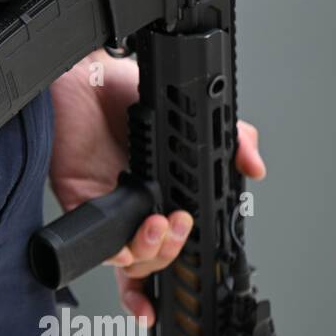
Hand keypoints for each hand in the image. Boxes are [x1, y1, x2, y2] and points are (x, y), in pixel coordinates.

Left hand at [48, 51, 265, 324]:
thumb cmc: (123, 90)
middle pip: (159, 255)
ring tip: (158, 224)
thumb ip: (231, 136)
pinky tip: (130, 236)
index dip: (193, 250)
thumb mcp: (190, 111)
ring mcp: (110, 206)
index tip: (205, 248)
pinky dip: (115, 249)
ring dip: (150, 251)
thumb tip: (255, 167)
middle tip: (180, 223)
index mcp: (166, 189)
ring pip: (131, 258)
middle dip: (173, 249)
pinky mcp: (81, 204)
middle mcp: (138, 203)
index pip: (183, 235)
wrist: (84, 77)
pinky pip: (97, 243)